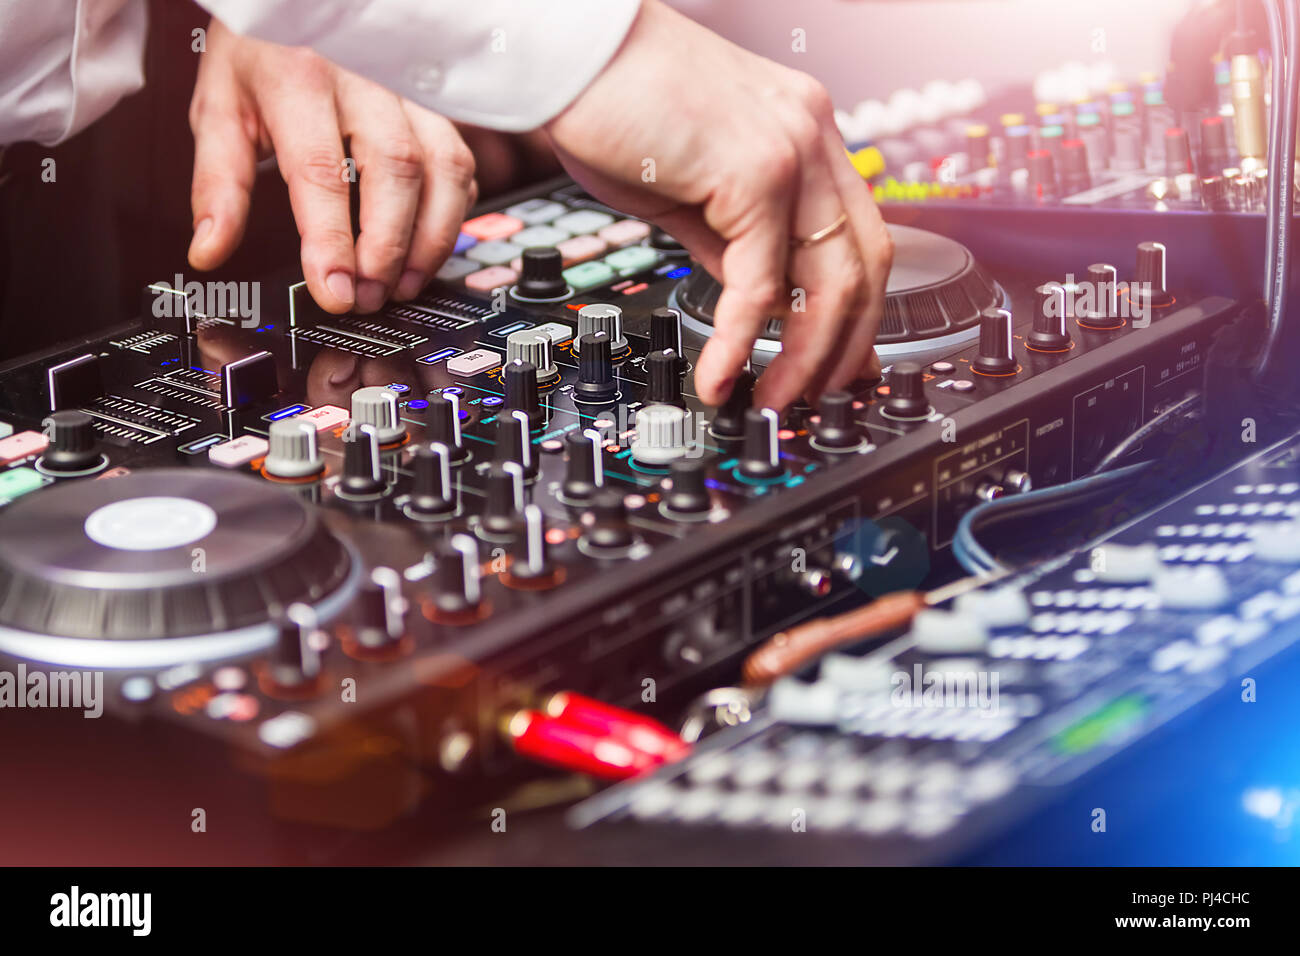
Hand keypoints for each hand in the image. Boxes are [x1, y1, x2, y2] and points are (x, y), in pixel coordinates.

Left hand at [186, 19, 477, 312]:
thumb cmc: (261, 53)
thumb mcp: (220, 107)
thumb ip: (218, 182)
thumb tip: (209, 249)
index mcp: (298, 77)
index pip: (321, 170)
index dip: (331, 241)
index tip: (335, 292)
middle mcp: (364, 78)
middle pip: (396, 172)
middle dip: (387, 248)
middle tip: (368, 296)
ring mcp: (410, 90)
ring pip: (443, 168)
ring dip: (430, 238)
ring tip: (401, 283)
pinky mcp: (437, 105)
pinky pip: (461, 163)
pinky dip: (452, 214)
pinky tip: (427, 244)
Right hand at [545, 0, 890, 409]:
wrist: (568, 52)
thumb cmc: (613, 102)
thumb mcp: (688, 184)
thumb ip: (731, 240)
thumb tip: (755, 300)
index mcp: (804, 132)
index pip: (858, 236)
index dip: (858, 310)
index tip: (841, 360)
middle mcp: (812, 135)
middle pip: (865, 264)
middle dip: (845, 346)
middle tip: (811, 396)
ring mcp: (791, 150)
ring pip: (830, 280)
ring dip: (804, 356)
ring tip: (771, 399)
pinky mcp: (753, 172)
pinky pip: (761, 280)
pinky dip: (741, 339)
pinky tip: (719, 373)